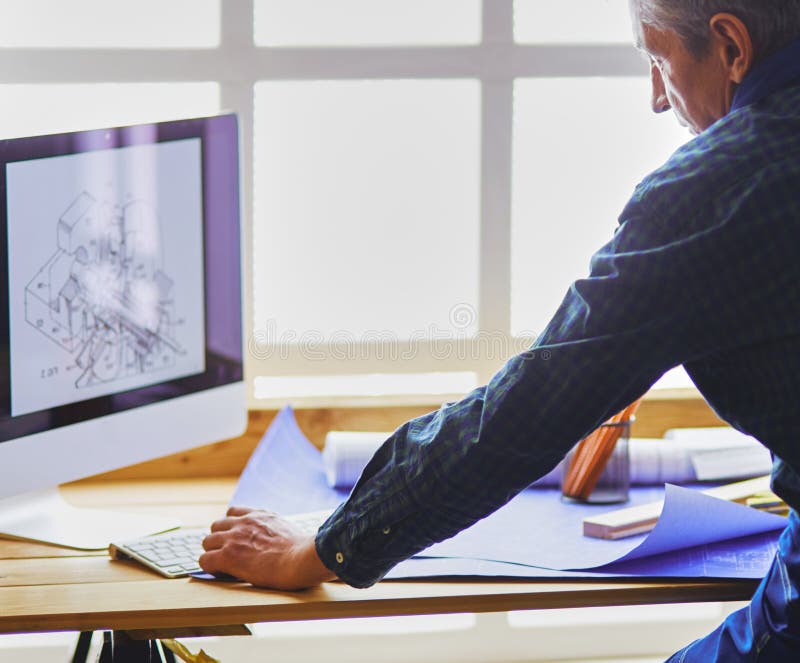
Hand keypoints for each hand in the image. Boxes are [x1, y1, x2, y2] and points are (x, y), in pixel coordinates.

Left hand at [199, 506, 336, 589]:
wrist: (302, 558)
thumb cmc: (303, 551)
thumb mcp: (288, 529)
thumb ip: (276, 529)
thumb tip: (281, 540)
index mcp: (260, 515)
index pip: (233, 513)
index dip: (231, 527)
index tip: (234, 539)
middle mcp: (245, 522)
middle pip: (216, 526)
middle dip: (219, 539)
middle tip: (226, 554)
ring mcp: (235, 538)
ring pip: (207, 542)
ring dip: (212, 552)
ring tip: (222, 565)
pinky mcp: (229, 556)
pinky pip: (205, 560)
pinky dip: (209, 567)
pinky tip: (220, 573)